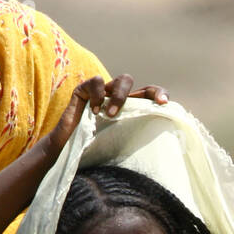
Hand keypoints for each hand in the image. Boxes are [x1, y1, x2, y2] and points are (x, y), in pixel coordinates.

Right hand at [45, 75, 169, 154]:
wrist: (68, 153)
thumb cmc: (95, 152)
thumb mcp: (122, 146)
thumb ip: (138, 140)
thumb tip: (162, 151)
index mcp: (130, 109)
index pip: (150, 94)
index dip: (160, 94)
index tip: (165, 104)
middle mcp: (118, 98)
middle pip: (142, 84)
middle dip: (148, 92)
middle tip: (149, 108)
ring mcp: (102, 92)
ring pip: (122, 79)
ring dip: (121, 96)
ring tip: (111, 115)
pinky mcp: (83, 91)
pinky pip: (96, 82)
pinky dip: (98, 94)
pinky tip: (94, 110)